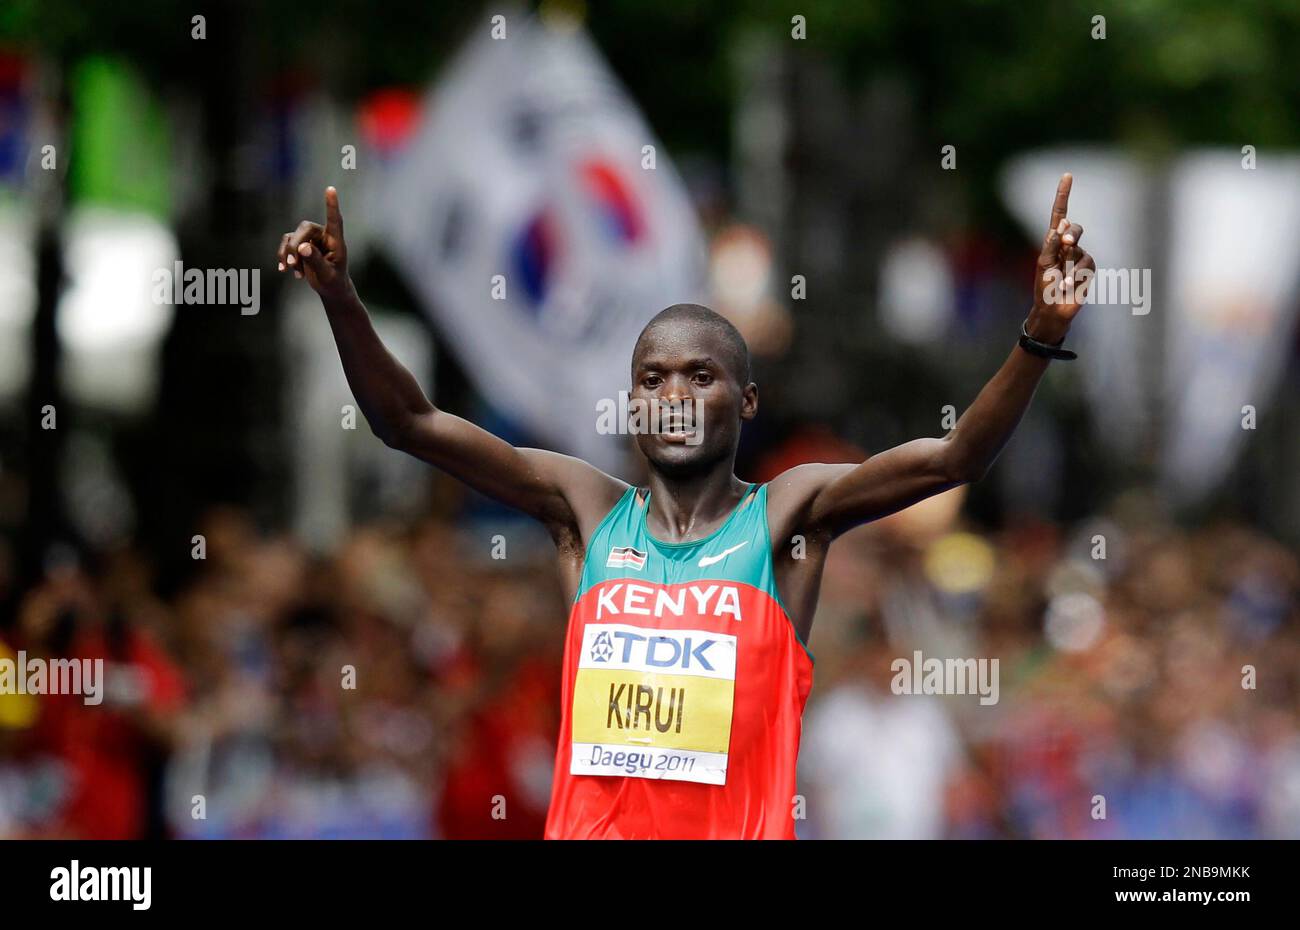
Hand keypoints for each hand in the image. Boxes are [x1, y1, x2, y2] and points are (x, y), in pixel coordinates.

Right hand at [276, 186, 350, 298]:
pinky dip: (283, 256)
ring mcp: (311, 239)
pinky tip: (285, 270)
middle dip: (295, 246)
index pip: (334, 220)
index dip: (332, 205)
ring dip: (288, 254)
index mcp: (336, 241)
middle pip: (304, 229)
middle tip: (292, 264)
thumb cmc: (334, 282)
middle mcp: (324, 235)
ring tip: (293, 271)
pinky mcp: (300, 244)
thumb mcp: (326, 275)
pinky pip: (286, 243)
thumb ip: (316, 261)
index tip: (331, 189)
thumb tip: (302, 247)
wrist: (330, 288)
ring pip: (292, 236)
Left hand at [1027, 172, 1093, 343]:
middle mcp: (1067, 246)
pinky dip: (1076, 274)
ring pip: (1080, 248)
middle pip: (1074, 228)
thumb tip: (1061, 224)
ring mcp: (1079, 256)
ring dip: (1069, 264)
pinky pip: (1087, 263)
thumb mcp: (1043, 263)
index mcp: (1053, 242)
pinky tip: (1068, 285)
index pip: (1060, 214)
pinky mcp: (1089, 268)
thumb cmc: (1043, 287)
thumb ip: (1052, 244)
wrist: (1053, 309)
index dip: (1063, 195)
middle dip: (1071, 234)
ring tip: (1061, 279)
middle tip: (1065, 243)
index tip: (1067, 176)